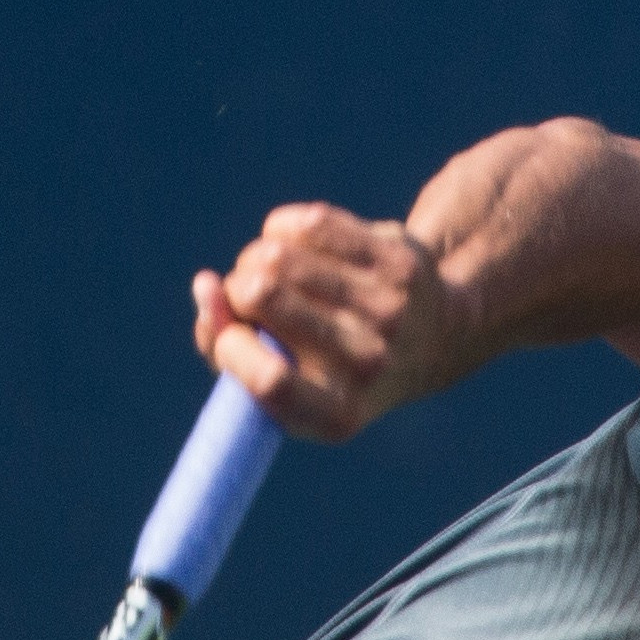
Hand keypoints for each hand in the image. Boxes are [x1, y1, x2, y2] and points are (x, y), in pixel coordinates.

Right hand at [193, 201, 462, 440]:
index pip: (270, 381)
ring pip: (279, 254)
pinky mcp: (399, 262)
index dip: (229, 346)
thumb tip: (207, 286)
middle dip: (238, 288)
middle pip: (261, 294)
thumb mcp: (283, 380)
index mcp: (339, 414)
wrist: (433, 335)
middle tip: (254, 297)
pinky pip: (308, 224)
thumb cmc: (331, 363)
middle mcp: (371, 364)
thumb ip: (223, 347)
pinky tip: (302, 247)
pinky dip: (286, 230)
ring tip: (277, 273)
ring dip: (259, 257)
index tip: (230, 333)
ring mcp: (390, 309)